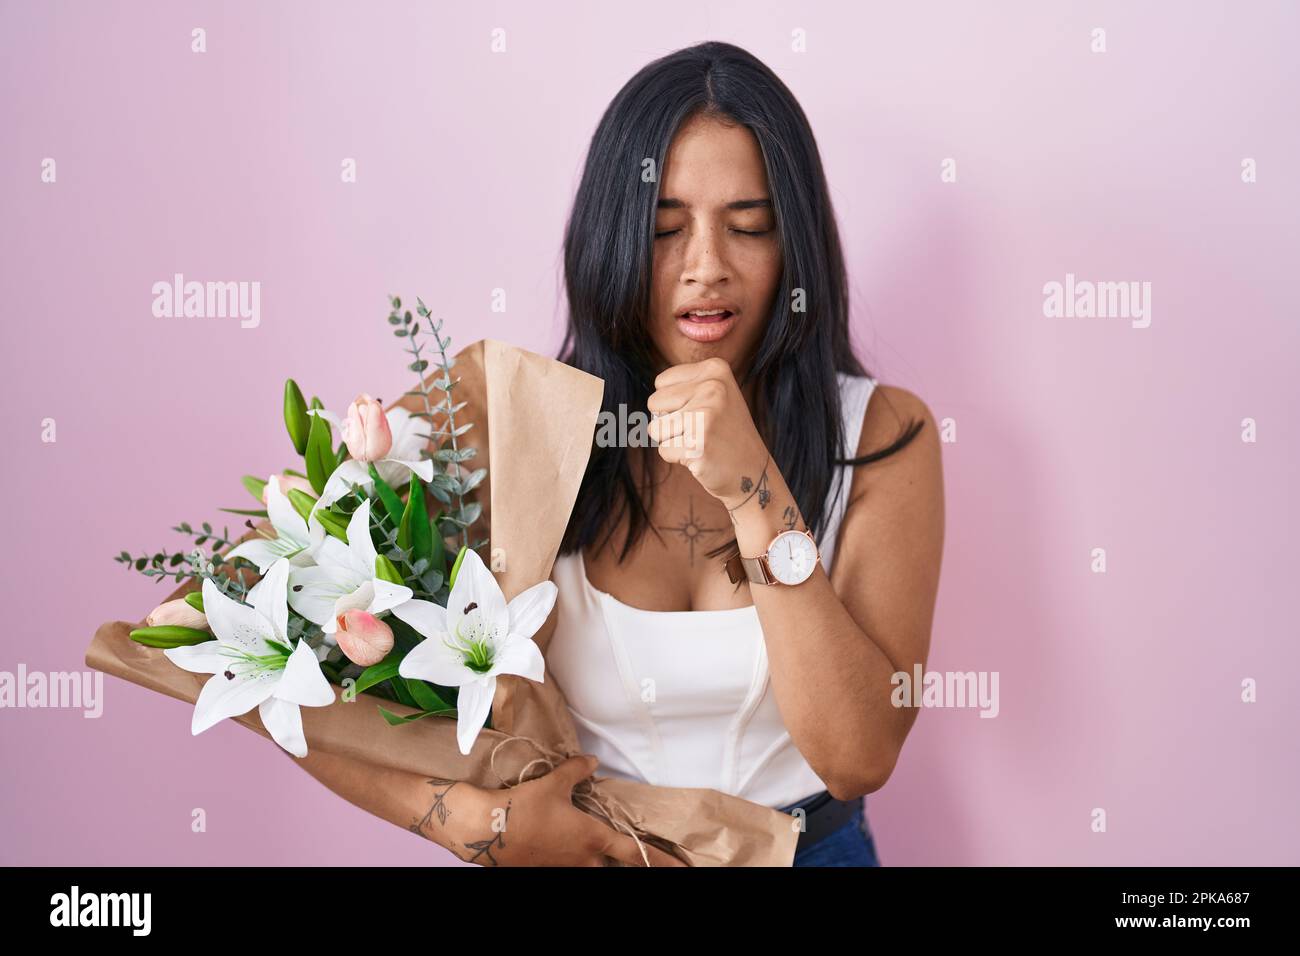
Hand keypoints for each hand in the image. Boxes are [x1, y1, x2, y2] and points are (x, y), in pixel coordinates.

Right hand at [454, 755, 687, 866]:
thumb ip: (577, 770)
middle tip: (630, 852)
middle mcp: (583, 860)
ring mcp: (564, 869)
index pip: (635, 853)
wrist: (486, 831)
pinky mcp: (546, 870)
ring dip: (597, 857)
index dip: (660, 860)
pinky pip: (569, 865)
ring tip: (589, 841)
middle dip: (623, 858)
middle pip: (612, 865)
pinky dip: (574, 856)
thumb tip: (592, 761)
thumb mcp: (553, 783)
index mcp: (593, 839)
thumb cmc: (524, 807)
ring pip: (592, 866)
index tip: (681, 868)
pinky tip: (562, 843)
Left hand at [646, 357, 769, 509]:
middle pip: (654, 404)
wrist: (753, 472)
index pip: (661, 383)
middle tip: (701, 431)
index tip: (703, 412)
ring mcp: (707, 414)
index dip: (674, 404)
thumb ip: (681, 386)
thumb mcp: (713, 395)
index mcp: (715, 369)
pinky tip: (703, 456)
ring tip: (701, 443)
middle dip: (670, 423)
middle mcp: (713, 387)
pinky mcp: (699, 443)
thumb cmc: (723, 433)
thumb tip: (632, 388)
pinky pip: (664, 450)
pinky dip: (679, 458)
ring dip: (673, 441)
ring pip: (655, 429)